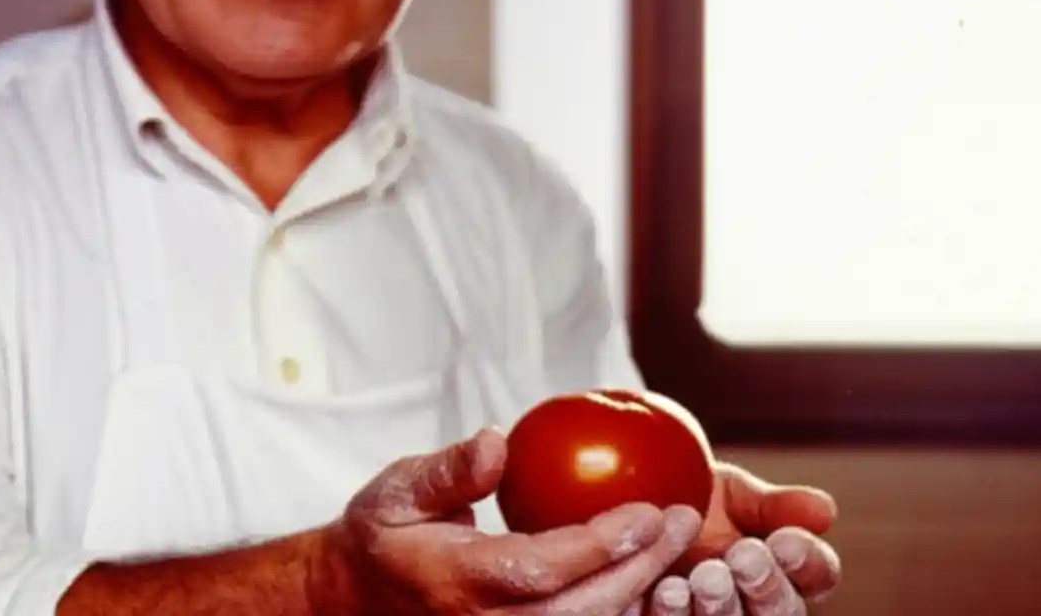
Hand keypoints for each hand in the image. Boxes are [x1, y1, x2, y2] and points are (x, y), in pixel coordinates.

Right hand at [327, 428, 705, 614]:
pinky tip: (652, 566)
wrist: (357, 598)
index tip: (649, 509)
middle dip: (641, 567)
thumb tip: (497, 442)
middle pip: (581, 610)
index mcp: (456, 583)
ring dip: (641, 589)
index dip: (601, 545)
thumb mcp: (397, 489)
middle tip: (684, 519)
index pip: (540, 571)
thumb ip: (449, 472)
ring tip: (679, 540)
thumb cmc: (384, 534)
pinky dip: (620, 604)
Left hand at [645, 463, 841, 614]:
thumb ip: (775, 505)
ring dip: (723, 607)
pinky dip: (674, 614)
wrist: (624, 499)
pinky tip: (666, 590)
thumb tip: (826, 512)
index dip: (807, 561)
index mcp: (783, 566)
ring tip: (704, 576)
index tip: (786, 539)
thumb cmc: (687, 497)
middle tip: (744, 557)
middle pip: (783, 612)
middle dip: (767, 586)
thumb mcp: (730, 494)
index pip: (816, 572)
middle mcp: (756, 603)